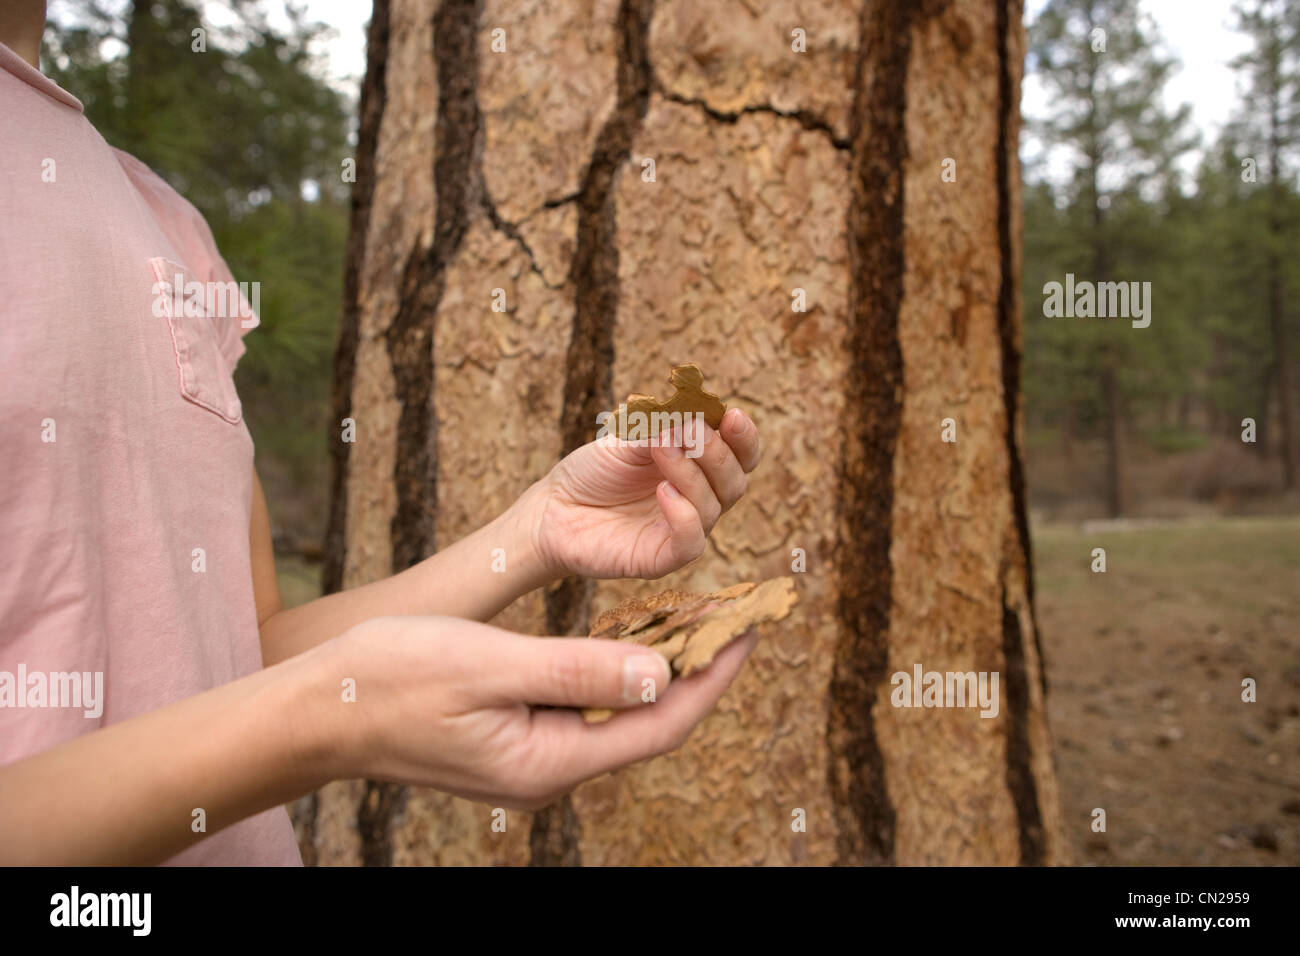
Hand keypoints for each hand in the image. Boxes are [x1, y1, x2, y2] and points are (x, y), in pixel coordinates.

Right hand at [315, 615, 760, 808]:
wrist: (320, 710)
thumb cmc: (394, 680)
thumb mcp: (490, 664)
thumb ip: (577, 670)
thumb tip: (660, 676)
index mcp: (548, 761)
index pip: (658, 725)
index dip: (710, 677)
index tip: (746, 627)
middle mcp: (549, 770)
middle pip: (646, 723)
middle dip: (694, 669)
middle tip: (729, 612)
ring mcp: (531, 758)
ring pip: (616, 713)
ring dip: (655, 667)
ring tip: (691, 616)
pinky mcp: (515, 739)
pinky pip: (583, 707)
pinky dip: (612, 670)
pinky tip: (626, 635)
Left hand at [529, 407, 760, 579]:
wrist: (553, 509)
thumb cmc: (593, 472)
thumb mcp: (626, 439)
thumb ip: (660, 429)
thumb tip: (691, 416)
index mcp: (697, 468)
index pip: (740, 457)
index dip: (743, 438)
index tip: (731, 415)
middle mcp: (698, 501)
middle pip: (735, 482)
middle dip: (716, 452)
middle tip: (689, 429)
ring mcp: (682, 531)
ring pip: (713, 507)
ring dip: (691, 473)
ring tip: (661, 447)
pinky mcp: (661, 558)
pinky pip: (690, 543)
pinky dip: (684, 516)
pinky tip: (664, 491)